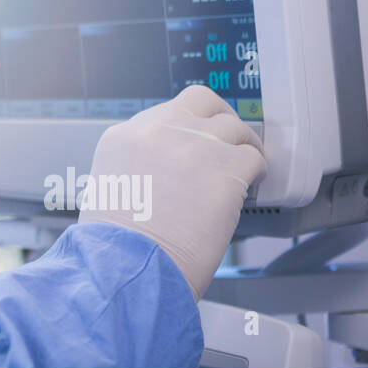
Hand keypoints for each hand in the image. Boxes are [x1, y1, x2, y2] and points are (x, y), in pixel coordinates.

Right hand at [76, 84, 266, 300]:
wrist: (130, 266)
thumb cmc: (117, 246)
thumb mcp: (110, 189)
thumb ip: (137, 166)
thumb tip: (166, 172)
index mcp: (124, 136)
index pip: (164, 114)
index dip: (185, 130)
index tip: (195, 145)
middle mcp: (159, 131)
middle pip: (200, 101)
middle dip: (217, 117)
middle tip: (227, 139)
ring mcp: (195, 146)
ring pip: (233, 126)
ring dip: (241, 146)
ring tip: (244, 168)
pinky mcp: (227, 169)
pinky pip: (254, 157)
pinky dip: (258, 171)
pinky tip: (252, 186)